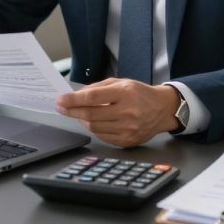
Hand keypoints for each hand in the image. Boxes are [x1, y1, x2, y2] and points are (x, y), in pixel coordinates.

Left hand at [55, 79, 180, 147]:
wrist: (162, 109)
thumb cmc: (140, 94)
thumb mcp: (121, 83)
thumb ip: (98, 88)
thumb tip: (76, 95)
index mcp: (125, 93)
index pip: (93, 98)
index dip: (73, 100)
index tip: (61, 100)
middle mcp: (127, 112)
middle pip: (91, 114)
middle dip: (72, 111)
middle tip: (61, 108)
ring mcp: (128, 128)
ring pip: (94, 127)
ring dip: (81, 120)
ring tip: (77, 113)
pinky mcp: (128, 141)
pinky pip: (102, 136)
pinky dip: (93, 129)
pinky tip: (92, 122)